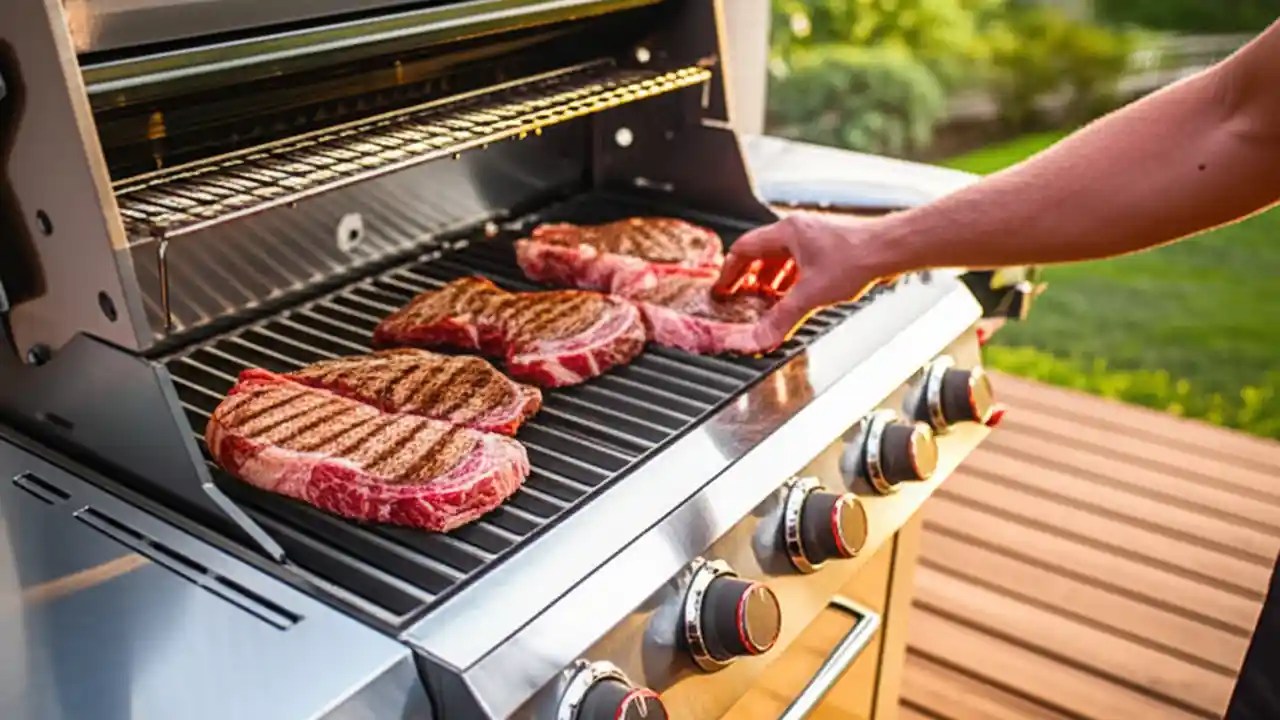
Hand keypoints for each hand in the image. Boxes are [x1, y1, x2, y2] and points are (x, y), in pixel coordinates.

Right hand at [714, 212, 895, 350]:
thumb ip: (782, 318)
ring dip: (769, 279)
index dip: (729, 272)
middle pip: (760, 253)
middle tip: (739, 297)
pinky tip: (795, 296)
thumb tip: (759, 338)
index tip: (722, 289)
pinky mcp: (828, 247)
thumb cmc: (857, 257)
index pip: (743, 249)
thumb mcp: (811, 294)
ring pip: (780, 258)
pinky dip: (789, 280)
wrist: (890, 249)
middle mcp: (797, 231)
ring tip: (765, 301)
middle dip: (748, 278)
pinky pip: (798, 263)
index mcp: (786, 233)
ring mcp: (813, 237)